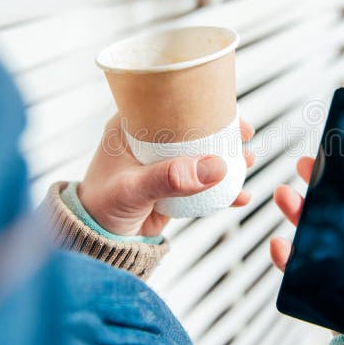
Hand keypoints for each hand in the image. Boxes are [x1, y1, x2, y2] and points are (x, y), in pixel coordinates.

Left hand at [78, 114, 254, 236]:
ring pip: (201, 153)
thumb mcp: (133, 189)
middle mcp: (149, 141)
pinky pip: (201, 182)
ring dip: (226, 158)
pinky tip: (239, 195)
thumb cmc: (100, 207)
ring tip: (247, 162)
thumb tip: (215, 167)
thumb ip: (169, 178)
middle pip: (193, 127)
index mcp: (132, 126)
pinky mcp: (171, 187)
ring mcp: (162, 164)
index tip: (229, 109)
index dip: (201, 103)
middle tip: (245, 137)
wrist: (96, 242)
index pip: (169, 103)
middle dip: (223, 131)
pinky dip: (221, 188)